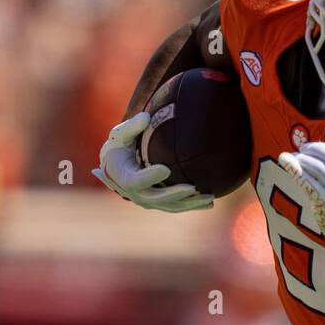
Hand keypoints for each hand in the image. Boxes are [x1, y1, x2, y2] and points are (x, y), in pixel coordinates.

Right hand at [92, 111, 213, 211]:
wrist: (114, 167)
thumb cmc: (119, 147)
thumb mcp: (120, 134)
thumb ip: (132, 127)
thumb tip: (146, 117)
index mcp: (125, 178)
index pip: (138, 181)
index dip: (151, 176)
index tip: (166, 169)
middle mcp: (136, 195)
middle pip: (158, 198)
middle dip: (177, 194)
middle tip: (193, 187)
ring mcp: (148, 201)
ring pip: (171, 206)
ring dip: (190, 204)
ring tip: (209, 197)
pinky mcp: (159, 204)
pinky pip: (176, 207)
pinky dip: (192, 206)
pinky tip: (209, 203)